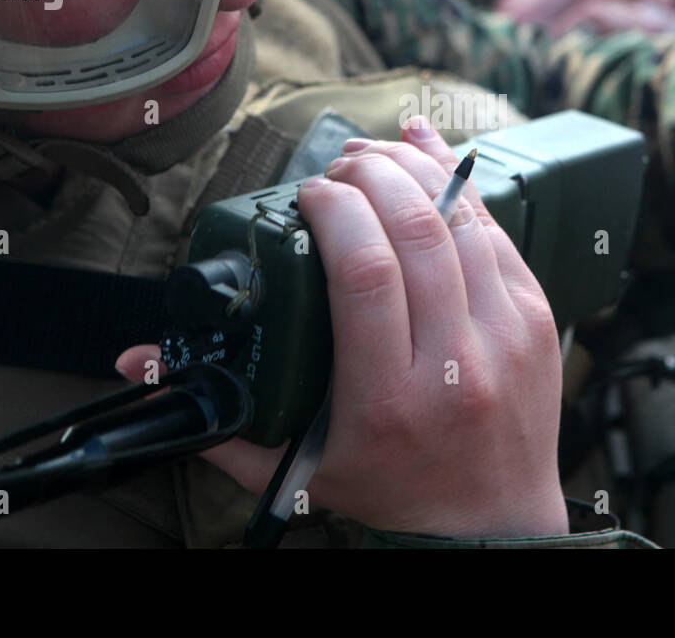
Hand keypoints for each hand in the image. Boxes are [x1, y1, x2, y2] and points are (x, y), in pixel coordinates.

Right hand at [116, 117, 568, 538]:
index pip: (364, 272)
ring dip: (412, 169)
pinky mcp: (535, 315)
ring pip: (462, 219)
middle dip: (369, 176)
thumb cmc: (393, 489)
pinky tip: (425, 149)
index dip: (333, 211)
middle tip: (337, 172)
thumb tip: (138, 363)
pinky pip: (498, 228)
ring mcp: (505, 335)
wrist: (493, 524)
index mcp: (390, 398)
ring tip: (372, 154)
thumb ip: (217, 413)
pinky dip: (458, 180)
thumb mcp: (296, 465)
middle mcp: (457, 363)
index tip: (307, 196)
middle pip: (415, 231)